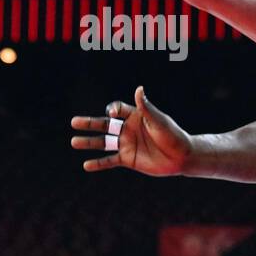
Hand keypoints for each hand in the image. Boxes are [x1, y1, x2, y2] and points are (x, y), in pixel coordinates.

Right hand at [71, 86, 192, 174]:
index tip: (111, 114)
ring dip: (89, 142)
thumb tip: (139, 89)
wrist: (181, 156)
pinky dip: (98, 163)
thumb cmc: (172, 135)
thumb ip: (146, 108)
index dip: (112, 110)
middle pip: (104, 125)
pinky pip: (109, 161)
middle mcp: (128, 129)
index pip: (118, 110)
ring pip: (103, 143)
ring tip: (74, 142)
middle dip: (89, 123)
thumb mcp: (158, 120)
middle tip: (74, 122)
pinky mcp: (128, 159)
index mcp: (135, 117)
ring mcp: (126, 144)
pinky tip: (86, 165)